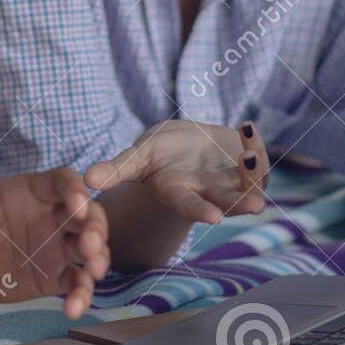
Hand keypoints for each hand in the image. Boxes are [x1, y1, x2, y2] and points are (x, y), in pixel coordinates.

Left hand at [0, 168, 109, 319]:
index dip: (75, 189)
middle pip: (87, 214)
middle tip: (91, 245)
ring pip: (90, 248)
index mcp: (33, 191)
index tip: (78, 206)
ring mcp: (56, 247)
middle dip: (96, 227)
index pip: (63, 181)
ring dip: (99, 258)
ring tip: (95, 273)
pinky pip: (76, 283)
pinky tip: (73, 309)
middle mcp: (52, 216)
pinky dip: (81, 295)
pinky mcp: (54, 277)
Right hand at [84, 119, 269, 224]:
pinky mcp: (249, 169)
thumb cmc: (159, 154)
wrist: (186, 145)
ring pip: (249, 185)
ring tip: (249, 155)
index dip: (199, 210)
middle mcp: (208, 193)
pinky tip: (247, 127)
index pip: (189, 205)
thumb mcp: (138, 157)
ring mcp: (231, 182)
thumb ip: (116, 169)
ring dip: (254, 173)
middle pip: (226, 202)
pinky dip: (256, 144)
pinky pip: (259, 160)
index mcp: (179, 192)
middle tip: (255, 205)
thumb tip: (84, 180)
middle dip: (240, 204)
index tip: (213, 218)